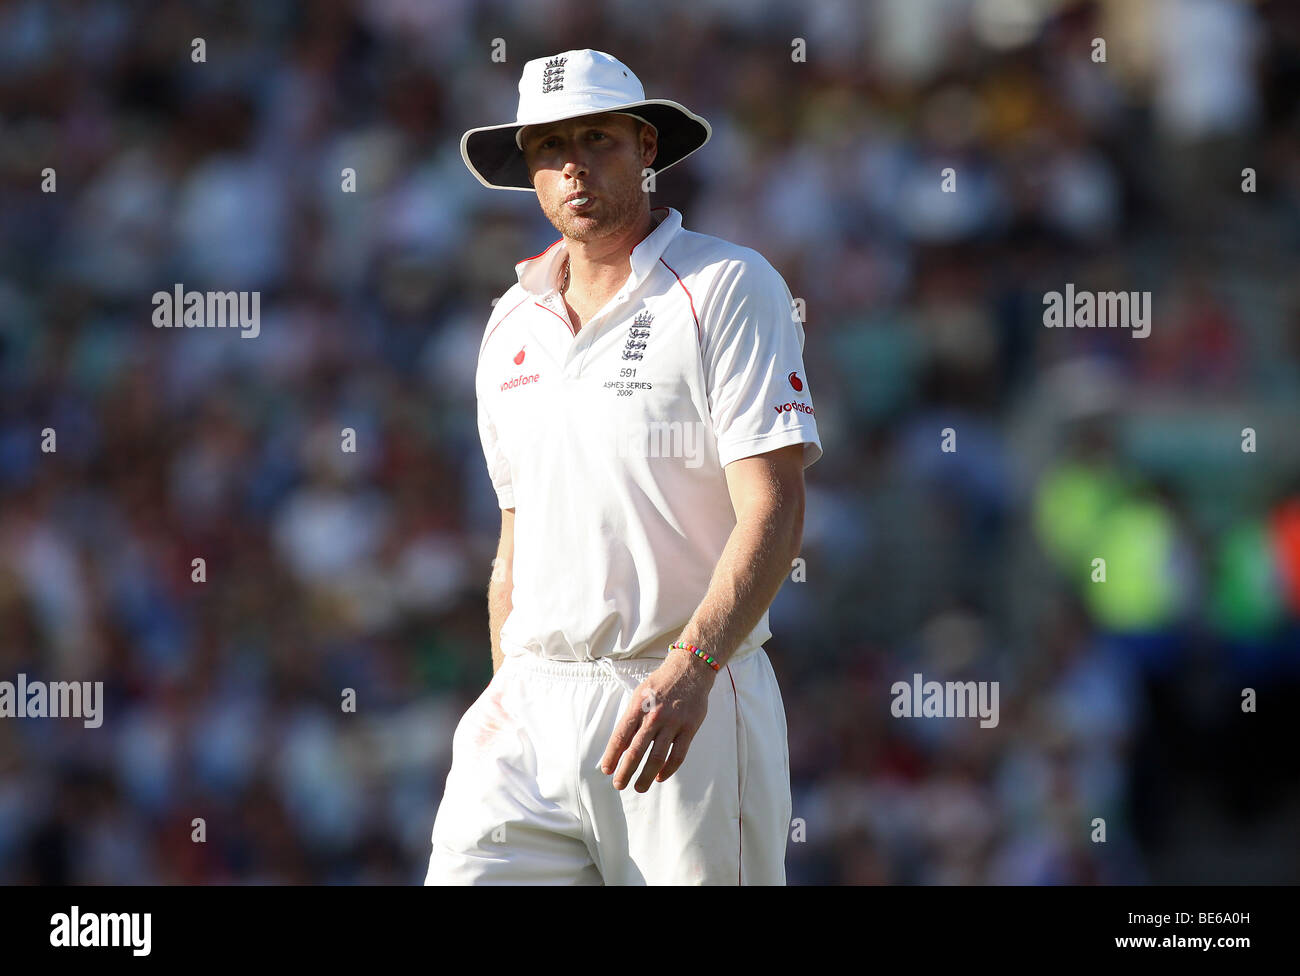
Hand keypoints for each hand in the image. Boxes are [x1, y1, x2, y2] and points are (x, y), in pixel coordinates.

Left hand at [598, 650, 716, 791]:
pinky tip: (660, 777)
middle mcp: (654, 716)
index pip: (621, 736)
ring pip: (656, 757)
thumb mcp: (639, 695)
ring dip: (646, 776)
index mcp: (638, 706)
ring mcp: (673, 723)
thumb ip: (630, 719)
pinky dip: (668, 769)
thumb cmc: (660, 685)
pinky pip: (678, 755)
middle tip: (618, 785)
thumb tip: (618, 746)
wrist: (690, 670)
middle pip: (636, 750)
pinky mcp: (690, 728)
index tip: (606, 770)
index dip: (611, 755)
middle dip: (625, 771)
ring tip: (639, 787)